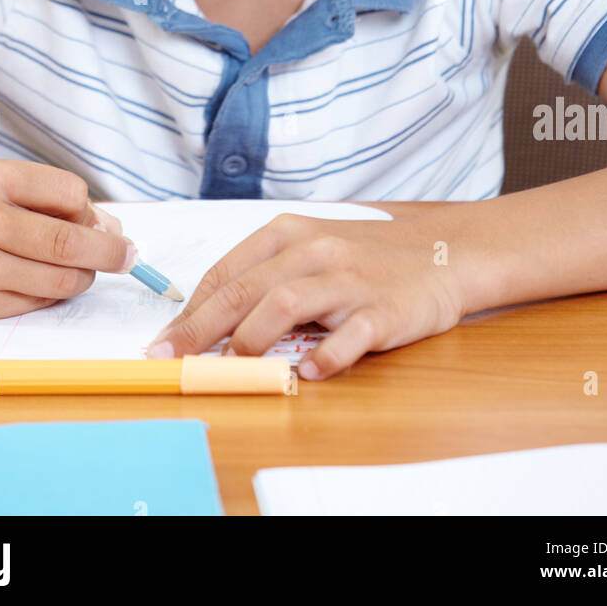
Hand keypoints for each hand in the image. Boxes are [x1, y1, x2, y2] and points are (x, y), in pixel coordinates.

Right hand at [0, 160, 132, 321]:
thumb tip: (110, 228)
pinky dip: (52, 294)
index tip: (99, 221)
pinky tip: (45, 281)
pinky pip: (35, 304)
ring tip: (81, 268)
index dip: (91, 209)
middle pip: (71, 244)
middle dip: (110, 253)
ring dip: (83, 277)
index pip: (71, 193)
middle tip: (128, 255)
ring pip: (59, 281)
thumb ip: (53, 197)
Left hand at [146, 203, 479, 380]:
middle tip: (172, 358)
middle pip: (245, 290)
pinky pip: (348, 335)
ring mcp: (349, 279)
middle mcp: (315, 250)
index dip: (191, 310)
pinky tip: (310, 372)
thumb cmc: (368, 255)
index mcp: (290, 233)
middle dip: (200, 328)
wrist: (441, 252)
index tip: (165, 340)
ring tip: (235, 363)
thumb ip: (266, 276)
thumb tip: (207, 318)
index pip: (227, 273)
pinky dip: (324, 356)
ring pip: (285, 303)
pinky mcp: (383, 309)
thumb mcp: (312, 249)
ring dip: (252, 337)